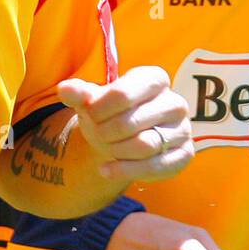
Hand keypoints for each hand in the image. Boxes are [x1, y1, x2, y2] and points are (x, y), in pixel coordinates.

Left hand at [57, 66, 192, 185]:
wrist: (120, 138)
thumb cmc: (108, 113)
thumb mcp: (91, 101)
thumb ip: (79, 93)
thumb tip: (64, 89)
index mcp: (155, 79)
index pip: (122, 94)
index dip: (98, 109)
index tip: (88, 114)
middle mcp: (175, 102)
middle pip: (131, 122)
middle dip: (105, 132)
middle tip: (97, 134)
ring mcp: (183, 130)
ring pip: (145, 145)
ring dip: (116, 151)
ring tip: (106, 149)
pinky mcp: (184, 155)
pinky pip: (155, 166)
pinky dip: (125, 171)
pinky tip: (106, 170)